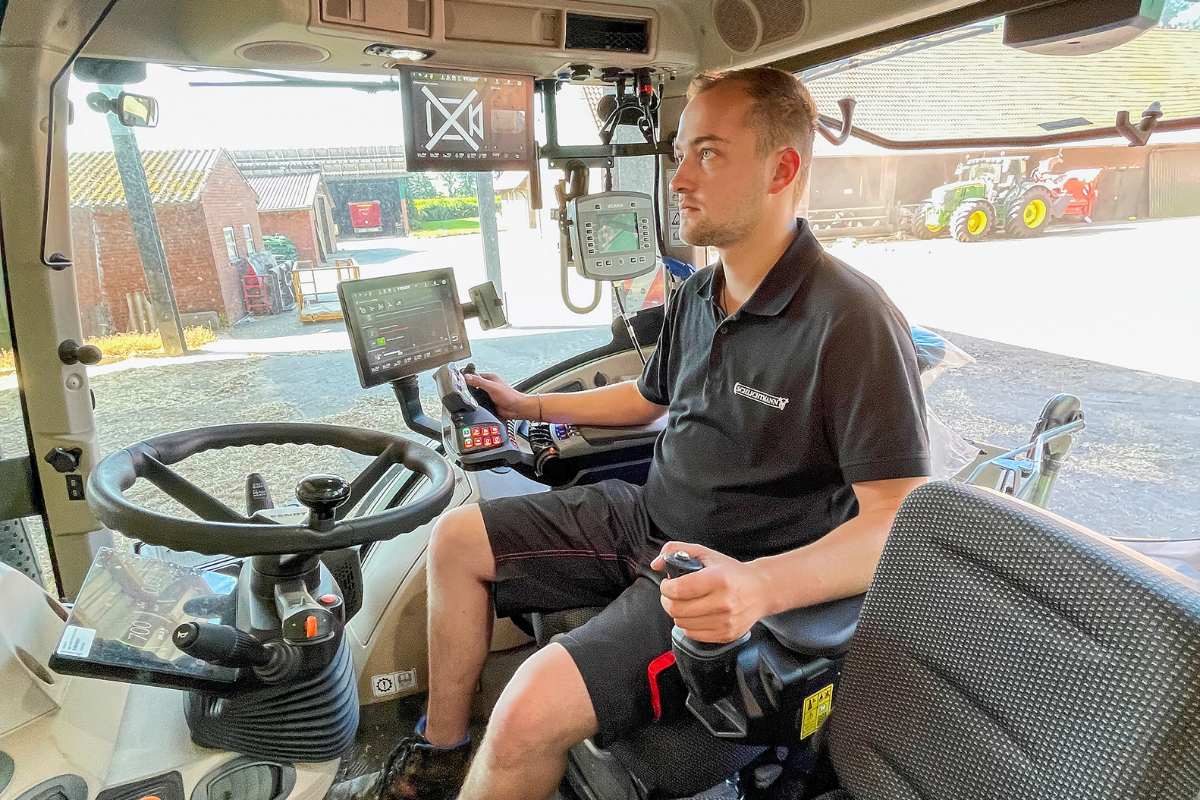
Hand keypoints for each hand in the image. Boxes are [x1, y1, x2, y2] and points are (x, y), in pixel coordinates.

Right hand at [463, 371, 537, 420]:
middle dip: (468, 387)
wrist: (516, 409)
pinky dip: (475, 403)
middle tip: (459, 389)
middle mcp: (489, 386)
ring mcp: (488, 395)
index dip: (467, 377)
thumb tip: (467, 377)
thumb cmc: (509, 396)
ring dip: (471, 396)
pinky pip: (478, 402)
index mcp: (490, 378)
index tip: (458, 379)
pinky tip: (472, 405)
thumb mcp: (492, 387)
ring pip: (475, 394)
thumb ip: (479, 382)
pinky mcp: (488, 403)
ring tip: (464, 397)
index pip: (475, 375)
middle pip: (474, 385)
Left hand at [652, 542, 770, 643]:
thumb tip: (657, 564)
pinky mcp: (726, 635)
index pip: (679, 589)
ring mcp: (725, 621)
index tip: (668, 584)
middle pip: (676, 609)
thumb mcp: (706, 554)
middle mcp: (723, 602)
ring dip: (678, 613)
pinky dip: (689, 625)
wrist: (761, 590)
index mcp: (718, 579)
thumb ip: (677, 550)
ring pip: (682, 623)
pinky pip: (693, 634)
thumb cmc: (732, 572)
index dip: (666, 587)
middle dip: (668, 601)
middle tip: (672, 595)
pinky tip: (696, 614)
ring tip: (686, 603)